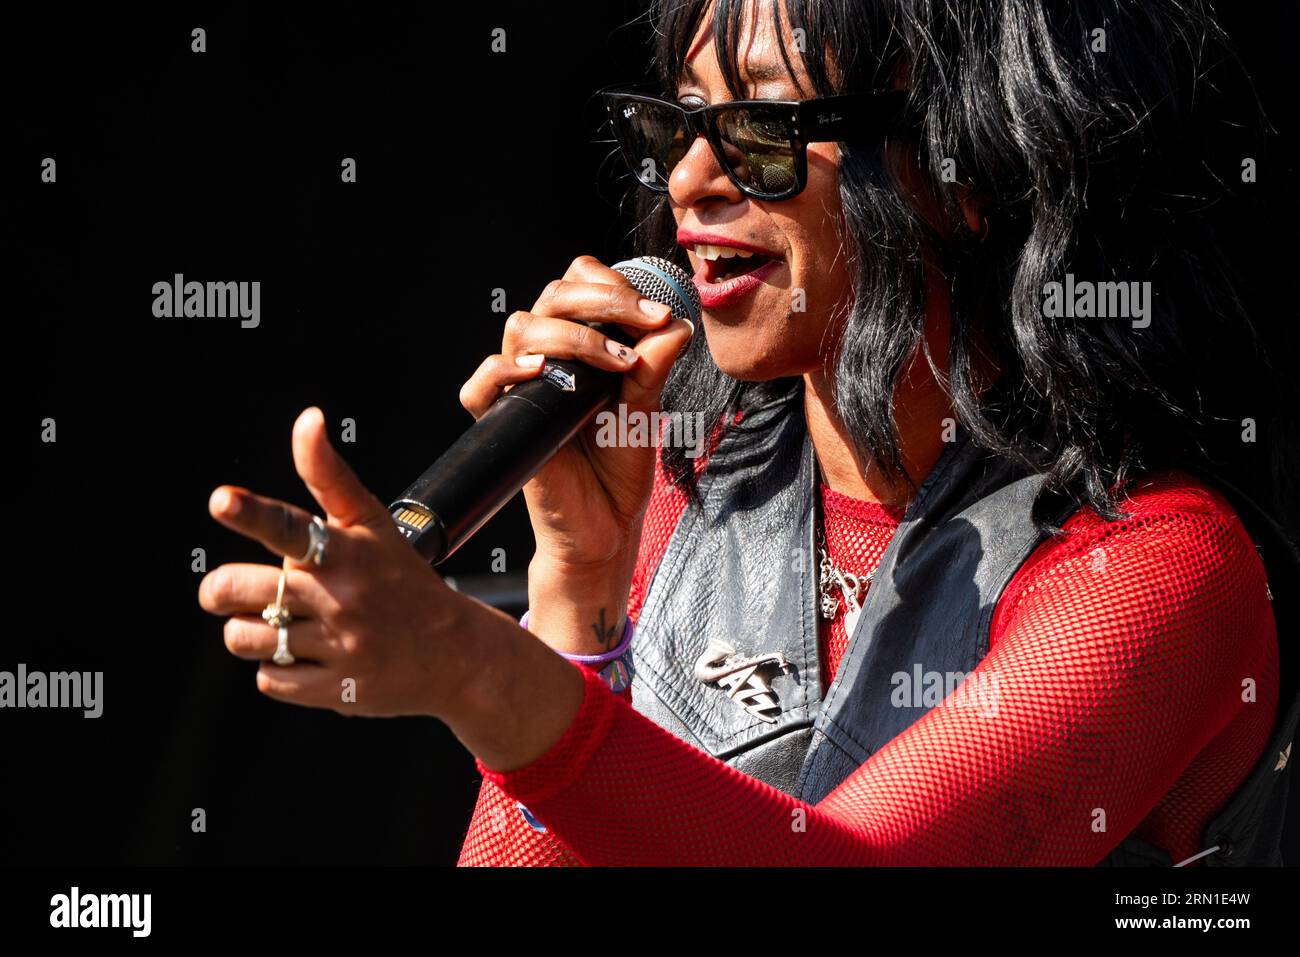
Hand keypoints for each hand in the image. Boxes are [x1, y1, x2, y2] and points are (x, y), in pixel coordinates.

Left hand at [198, 407, 493, 717]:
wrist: (457, 654)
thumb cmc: (401, 580)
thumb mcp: (373, 525)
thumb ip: (329, 476)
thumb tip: (308, 417)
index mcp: (346, 550)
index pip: (290, 526)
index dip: (252, 512)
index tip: (222, 500)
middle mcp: (341, 596)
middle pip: (233, 589)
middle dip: (221, 591)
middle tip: (233, 591)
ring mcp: (340, 645)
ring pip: (244, 638)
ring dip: (251, 632)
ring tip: (286, 626)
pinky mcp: (337, 690)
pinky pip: (269, 680)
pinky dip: (279, 670)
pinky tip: (312, 657)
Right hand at [458, 255, 694, 571]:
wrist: (605, 527)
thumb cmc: (620, 468)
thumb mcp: (646, 412)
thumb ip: (654, 367)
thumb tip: (677, 323)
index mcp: (581, 345)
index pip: (580, 285)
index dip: (615, 286)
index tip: (657, 314)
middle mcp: (548, 359)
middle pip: (553, 295)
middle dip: (604, 300)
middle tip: (648, 321)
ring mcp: (523, 388)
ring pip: (522, 328)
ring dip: (573, 335)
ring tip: (618, 365)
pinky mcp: (503, 422)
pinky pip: (481, 385)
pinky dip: (504, 370)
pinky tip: (542, 373)